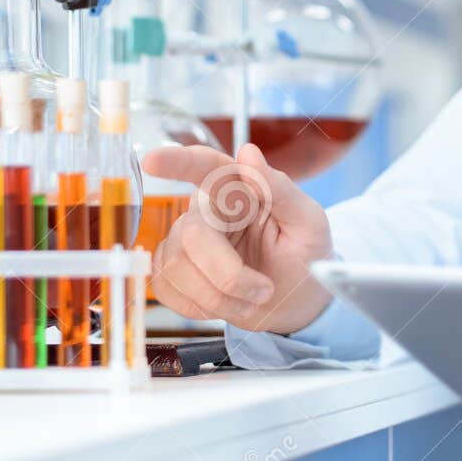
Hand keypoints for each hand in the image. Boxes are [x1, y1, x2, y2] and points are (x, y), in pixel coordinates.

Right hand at [141, 143, 334, 334]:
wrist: (296, 304)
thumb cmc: (305, 257)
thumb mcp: (309, 223)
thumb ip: (281, 189)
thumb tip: (249, 154)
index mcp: (240, 191)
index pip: (205, 166)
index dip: (176, 162)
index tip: (152, 161)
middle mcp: (208, 212)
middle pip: (192, 236)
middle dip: (227, 275)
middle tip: (263, 290)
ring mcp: (186, 242)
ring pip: (176, 267)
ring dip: (218, 297)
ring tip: (251, 299)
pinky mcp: (172, 271)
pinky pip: (164, 288)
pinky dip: (198, 306)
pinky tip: (225, 303)